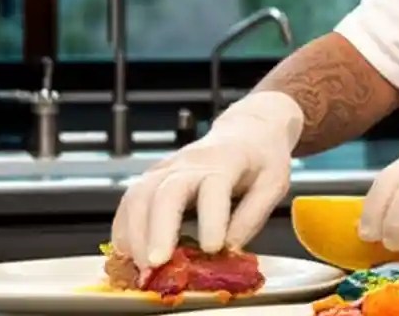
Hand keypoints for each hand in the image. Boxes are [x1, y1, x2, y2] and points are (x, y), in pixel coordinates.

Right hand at [110, 92, 303, 269]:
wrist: (246, 130)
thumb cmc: (262, 158)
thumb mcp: (274, 183)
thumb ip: (252, 216)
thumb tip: (228, 250)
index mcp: (227, 162)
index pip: (214, 188)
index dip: (212, 220)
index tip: (213, 248)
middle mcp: (191, 163)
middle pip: (165, 192)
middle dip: (157, 230)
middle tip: (157, 264)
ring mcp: (166, 168)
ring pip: (139, 196)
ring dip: (135, 234)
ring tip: (142, 267)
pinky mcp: (152, 177)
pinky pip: (128, 202)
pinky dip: (124, 230)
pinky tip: (128, 254)